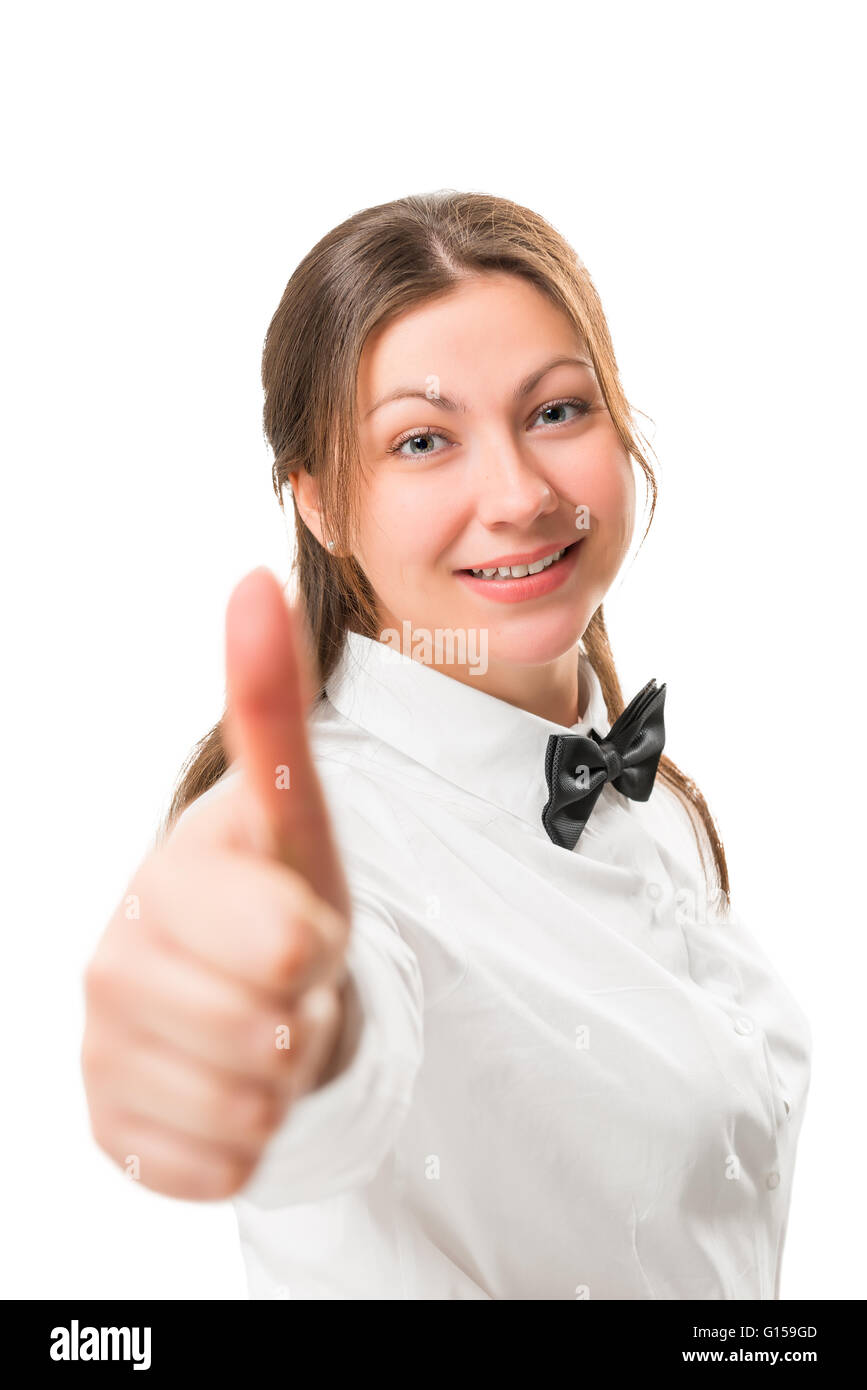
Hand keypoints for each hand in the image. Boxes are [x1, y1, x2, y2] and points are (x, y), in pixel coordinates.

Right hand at [81, 568, 352, 1199]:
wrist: (243, 988)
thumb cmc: (276, 891)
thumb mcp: (293, 806)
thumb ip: (271, 704)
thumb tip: (252, 580)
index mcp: (164, 882)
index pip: (293, 943)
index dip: (321, 940)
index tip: (297, 918)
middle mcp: (114, 968)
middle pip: (272, 1037)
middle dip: (301, 1014)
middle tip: (283, 983)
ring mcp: (104, 1056)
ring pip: (249, 1111)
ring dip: (278, 1078)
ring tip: (258, 1025)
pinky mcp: (113, 1134)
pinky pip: (218, 1169)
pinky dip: (246, 1139)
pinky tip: (226, 1086)